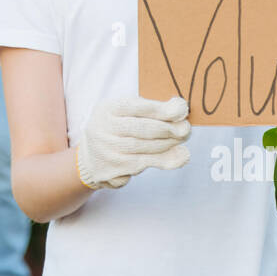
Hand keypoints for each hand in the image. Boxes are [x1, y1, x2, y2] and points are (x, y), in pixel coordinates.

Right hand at [75, 95, 191, 190]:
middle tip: (186, 128)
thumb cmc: (115, 128)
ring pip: (146, 147)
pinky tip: (181, 156)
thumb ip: (147, 109)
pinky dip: (166, 160)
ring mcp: (109, 150)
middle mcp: (104, 129)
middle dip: (169, 128)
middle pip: (143, 128)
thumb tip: (178, 109)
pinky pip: (146, 163)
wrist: (90, 157)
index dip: (162, 109)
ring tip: (183, 139)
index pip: (137, 107)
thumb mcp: (122, 112)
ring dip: (170, 143)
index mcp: (107, 109)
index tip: (181, 109)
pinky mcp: (116, 168)